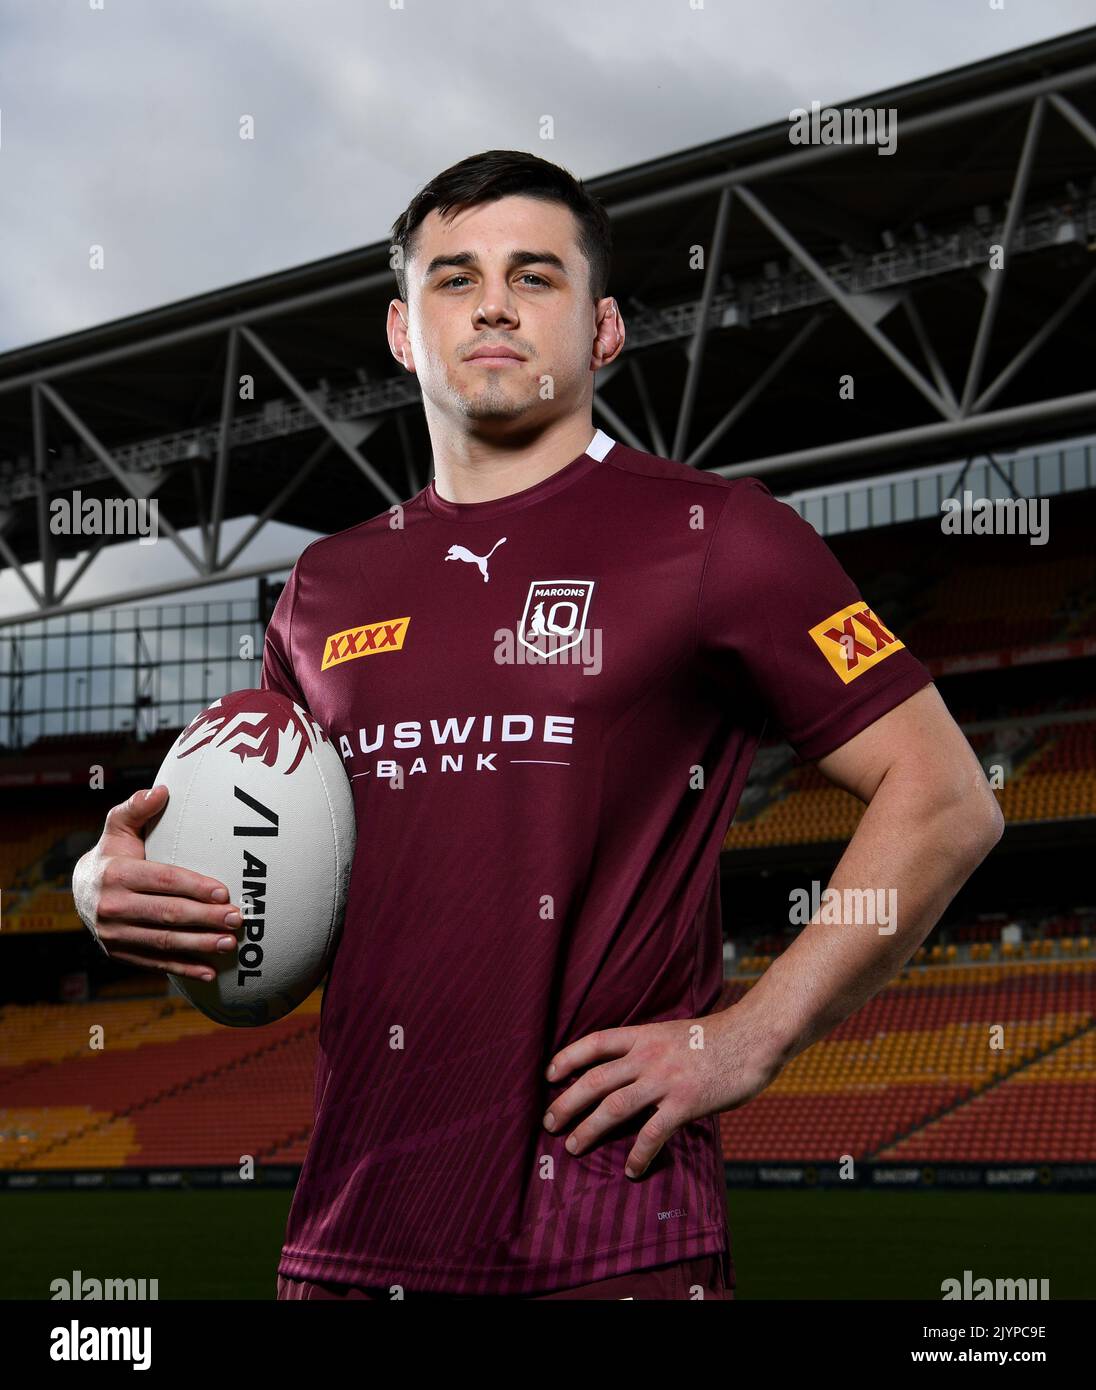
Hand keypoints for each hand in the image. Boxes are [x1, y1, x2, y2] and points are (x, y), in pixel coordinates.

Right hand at [72, 784, 242, 982]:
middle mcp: (111, 907)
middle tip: (237, 919)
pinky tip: (209, 972)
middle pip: (166, 914)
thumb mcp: (118, 826)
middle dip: (205, 918)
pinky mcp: (119, 953)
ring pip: (163, 942)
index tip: (223, 891)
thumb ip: (137, 808)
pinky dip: (182, 969)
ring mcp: (114, 935)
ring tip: (229, 944)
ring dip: (199, 946)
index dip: (193, 886)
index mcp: (115, 874)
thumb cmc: (113, 853)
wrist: (82, 890)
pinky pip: (155, 963)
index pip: (162, 880)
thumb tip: (162, 791)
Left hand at [542, 1004, 789, 1178]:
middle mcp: (648, 1055)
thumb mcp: (676, 1033)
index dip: (568, 1058)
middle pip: (594, 1079)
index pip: (595, 1043)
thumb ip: (653, 1048)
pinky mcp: (685, 1102)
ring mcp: (665, 1079)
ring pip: (614, 1106)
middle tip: (549, 1123)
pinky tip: (631, 1169)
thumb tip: (633, 1068)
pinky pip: (653, 1132)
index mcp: (645, 1034)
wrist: (754, 1037)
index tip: (549, 1074)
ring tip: (573, 1146)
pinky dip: (639, 1154)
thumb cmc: (718, 1038)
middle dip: (566, 1102)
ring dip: (589, 1129)